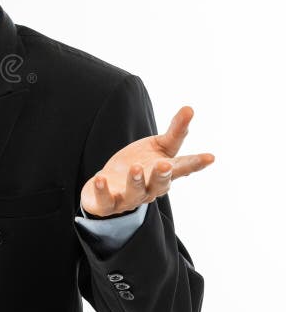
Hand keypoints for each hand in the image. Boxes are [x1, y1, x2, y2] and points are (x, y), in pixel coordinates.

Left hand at [80, 106, 214, 217]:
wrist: (110, 187)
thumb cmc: (140, 164)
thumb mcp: (158, 147)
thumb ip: (175, 132)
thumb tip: (190, 108)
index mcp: (164, 174)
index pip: (182, 168)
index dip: (195, 163)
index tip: (209, 156)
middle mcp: (150, 189)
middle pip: (160, 185)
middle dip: (162, 176)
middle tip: (164, 164)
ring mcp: (129, 198)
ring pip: (135, 193)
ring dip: (136, 181)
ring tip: (136, 167)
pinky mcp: (108, 203)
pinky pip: (105, 200)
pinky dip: (103, 191)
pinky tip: (101, 178)